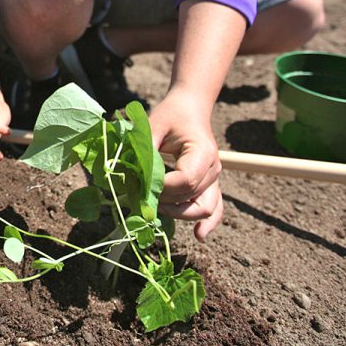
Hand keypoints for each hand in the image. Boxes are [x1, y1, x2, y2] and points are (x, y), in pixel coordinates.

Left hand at [148, 91, 223, 240]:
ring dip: (176, 212)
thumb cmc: (171, 115)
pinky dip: (208, 223)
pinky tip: (199, 236)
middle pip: (190, 197)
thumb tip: (130, 177)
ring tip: (154, 208)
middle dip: (162, 200)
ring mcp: (214, 179)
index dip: (161, 187)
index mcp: (202, 152)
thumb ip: (144, 152)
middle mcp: (213, 169)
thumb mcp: (153, 126)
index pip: (184, 181)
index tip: (139, 182)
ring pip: (201, 208)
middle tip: (136, 193)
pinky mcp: (210, 186)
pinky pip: (215, 208)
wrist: (190, 109)